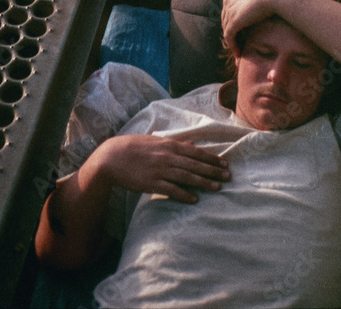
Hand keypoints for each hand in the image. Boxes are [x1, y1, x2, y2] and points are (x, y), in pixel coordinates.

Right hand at [94, 134, 229, 203]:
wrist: (112, 157)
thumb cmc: (134, 147)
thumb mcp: (156, 141)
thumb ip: (175, 144)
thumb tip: (192, 145)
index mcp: (169, 145)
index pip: (196, 152)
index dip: (211, 158)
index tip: (225, 163)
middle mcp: (167, 156)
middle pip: (195, 164)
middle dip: (213, 170)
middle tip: (229, 176)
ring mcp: (160, 170)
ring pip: (187, 177)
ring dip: (204, 182)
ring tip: (218, 187)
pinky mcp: (152, 183)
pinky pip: (171, 190)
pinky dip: (184, 194)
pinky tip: (194, 199)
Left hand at [221, 0, 285, 53]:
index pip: (232, 6)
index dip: (235, 18)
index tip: (243, 28)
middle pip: (227, 17)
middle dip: (232, 30)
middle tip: (239, 41)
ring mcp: (230, 11)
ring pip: (227, 28)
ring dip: (233, 40)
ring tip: (239, 49)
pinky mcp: (232, 22)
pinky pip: (229, 37)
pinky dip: (233, 46)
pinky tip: (239, 54)